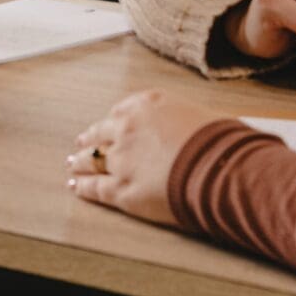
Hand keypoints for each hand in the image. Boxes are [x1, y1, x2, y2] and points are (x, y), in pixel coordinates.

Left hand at [66, 91, 222, 226]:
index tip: (108, 125)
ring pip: (92, 158)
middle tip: (82, 142)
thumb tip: (194, 133)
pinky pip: (96, 187)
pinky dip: (83, 187)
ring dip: (81, 161)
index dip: (113, 121)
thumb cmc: (222, 143)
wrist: (220, 168)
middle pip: (101, 133)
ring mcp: (122, 160)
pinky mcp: (122, 190)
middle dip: (90, 138)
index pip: (122, 110)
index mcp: (148, 104)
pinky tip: (75, 186)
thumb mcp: (203, 118)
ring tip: (73, 163)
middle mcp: (129, 128)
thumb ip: (184, 122)